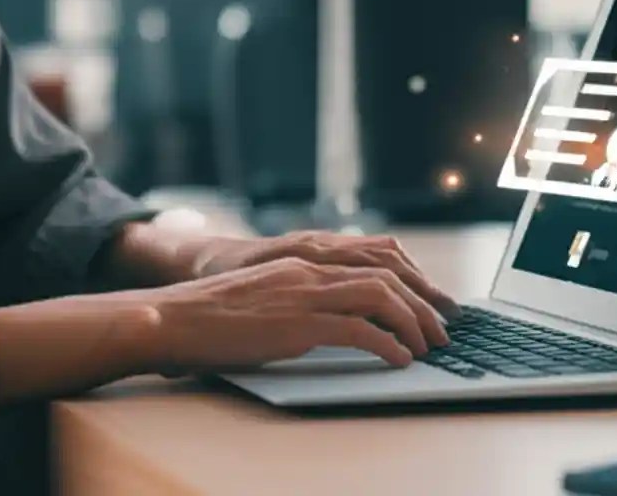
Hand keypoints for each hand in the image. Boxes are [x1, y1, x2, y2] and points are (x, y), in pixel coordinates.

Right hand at [188, 231, 461, 320]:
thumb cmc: (212, 315)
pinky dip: (386, 344)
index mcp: (304, 260)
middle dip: (424, 302)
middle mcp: (310, 269)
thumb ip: (299, 297)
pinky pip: (358, 330)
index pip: (375, 256)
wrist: (173, 317)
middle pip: (388, 274)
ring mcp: (304, 294)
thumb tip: (333, 319)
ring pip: (381, 295)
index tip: (432, 300)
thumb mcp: (266, 295)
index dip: (412, 277)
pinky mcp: (297, 324)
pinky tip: (399, 360)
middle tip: (443, 329)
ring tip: (427, 347)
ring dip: (412, 322)